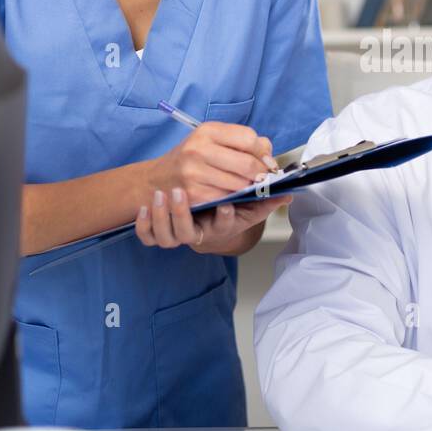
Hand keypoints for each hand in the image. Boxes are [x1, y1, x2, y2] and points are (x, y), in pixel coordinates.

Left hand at [135, 189, 291, 254]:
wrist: (202, 220)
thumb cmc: (227, 209)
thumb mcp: (249, 207)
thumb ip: (265, 199)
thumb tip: (288, 194)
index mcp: (221, 226)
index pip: (224, 225)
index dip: (225, 217)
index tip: (225, 205)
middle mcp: (199, 233)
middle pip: (188, 233)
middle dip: (182, 215)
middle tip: (179, 193)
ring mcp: (178, 235)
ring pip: (166, 236)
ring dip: (161, 216)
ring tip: (160, 194)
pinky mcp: (160, 234)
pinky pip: (149, 237)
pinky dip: (144, 225)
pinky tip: (143, 207)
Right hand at [147, 121, 276, 205]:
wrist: (158, 178)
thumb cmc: (192, 157)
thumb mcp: (213, 139)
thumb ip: (242, 141)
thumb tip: (268, 154)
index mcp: (207, 131)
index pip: (249, 138)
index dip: (263, 152)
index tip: (267, 160)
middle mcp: (199, 149)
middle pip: (248, 164)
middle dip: (261, 173)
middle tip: (263, 177)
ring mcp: (194, 172)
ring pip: (240, 184)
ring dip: (247, 187)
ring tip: (244, 184)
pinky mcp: (194, 194)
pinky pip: (227, 198)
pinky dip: (232, 197)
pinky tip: (227, 193)